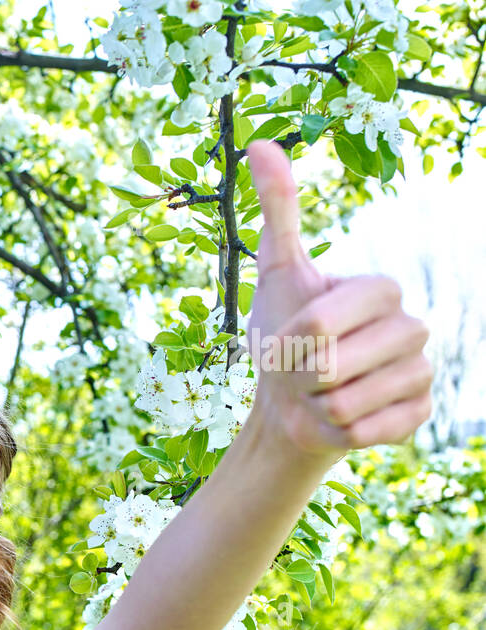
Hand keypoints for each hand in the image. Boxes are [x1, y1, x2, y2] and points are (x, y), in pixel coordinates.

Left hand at [243, 138, 432, 462]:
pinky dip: (341, 434)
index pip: (324, 323)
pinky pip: (370, 433)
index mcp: (383, 290)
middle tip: (305, 371)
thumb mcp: (277, 271)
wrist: (289, 403)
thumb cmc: (283, 334)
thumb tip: (261, 142)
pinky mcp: (418, 415)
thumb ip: (279, 208)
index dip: (292, 339)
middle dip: (300, 376)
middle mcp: (413, 328)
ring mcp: (420, 373)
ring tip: (322, 394)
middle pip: (333, 364)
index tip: (292, 337)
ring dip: (318, 406)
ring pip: (349, 402)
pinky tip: (341, 419)